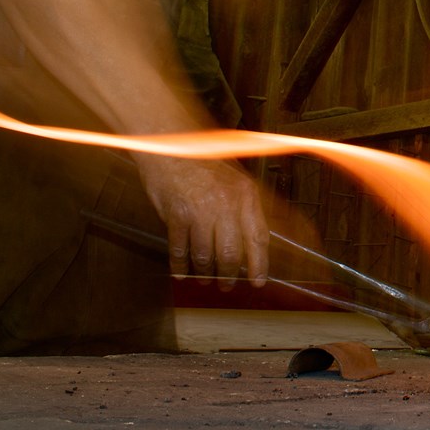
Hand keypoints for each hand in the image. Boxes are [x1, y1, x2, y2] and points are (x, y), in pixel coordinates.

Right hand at [138, 156, 269, 289]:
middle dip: (229, 275)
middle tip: (226, 287)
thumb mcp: (234, 179)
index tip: (258, 282)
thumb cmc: (203, 161)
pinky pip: (180, 249)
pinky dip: (180, 265)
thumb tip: (252, 239)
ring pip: (206, 255)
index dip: (259, 264)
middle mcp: (227, 205)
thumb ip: (244, 207)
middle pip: (232, 253)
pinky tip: (181, 272)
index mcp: (246, 196)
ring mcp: (201, 211)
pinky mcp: (177, 215)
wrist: (170, 143)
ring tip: (205, 281)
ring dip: (205, 273)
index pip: (258, 238)